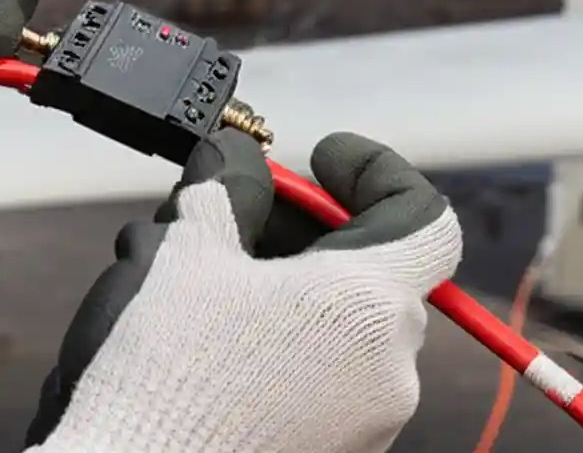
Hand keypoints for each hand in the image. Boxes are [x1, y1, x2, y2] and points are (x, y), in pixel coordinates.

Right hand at [25, 130, 462, 452]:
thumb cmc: (158, 383)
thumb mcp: (186, 252)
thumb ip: (229, 188)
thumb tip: (240, 163)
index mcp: (367, 306)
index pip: (424, 216)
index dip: (376, 172)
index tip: (323, 157)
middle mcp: (386, 371)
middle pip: (370, 268)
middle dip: (301, 230)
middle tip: (234, 214)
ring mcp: (365, 425)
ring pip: (340, 324)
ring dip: (283, 286)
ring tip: (200, 283)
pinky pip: (324, 378)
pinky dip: (281, 342)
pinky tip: (209, 342)